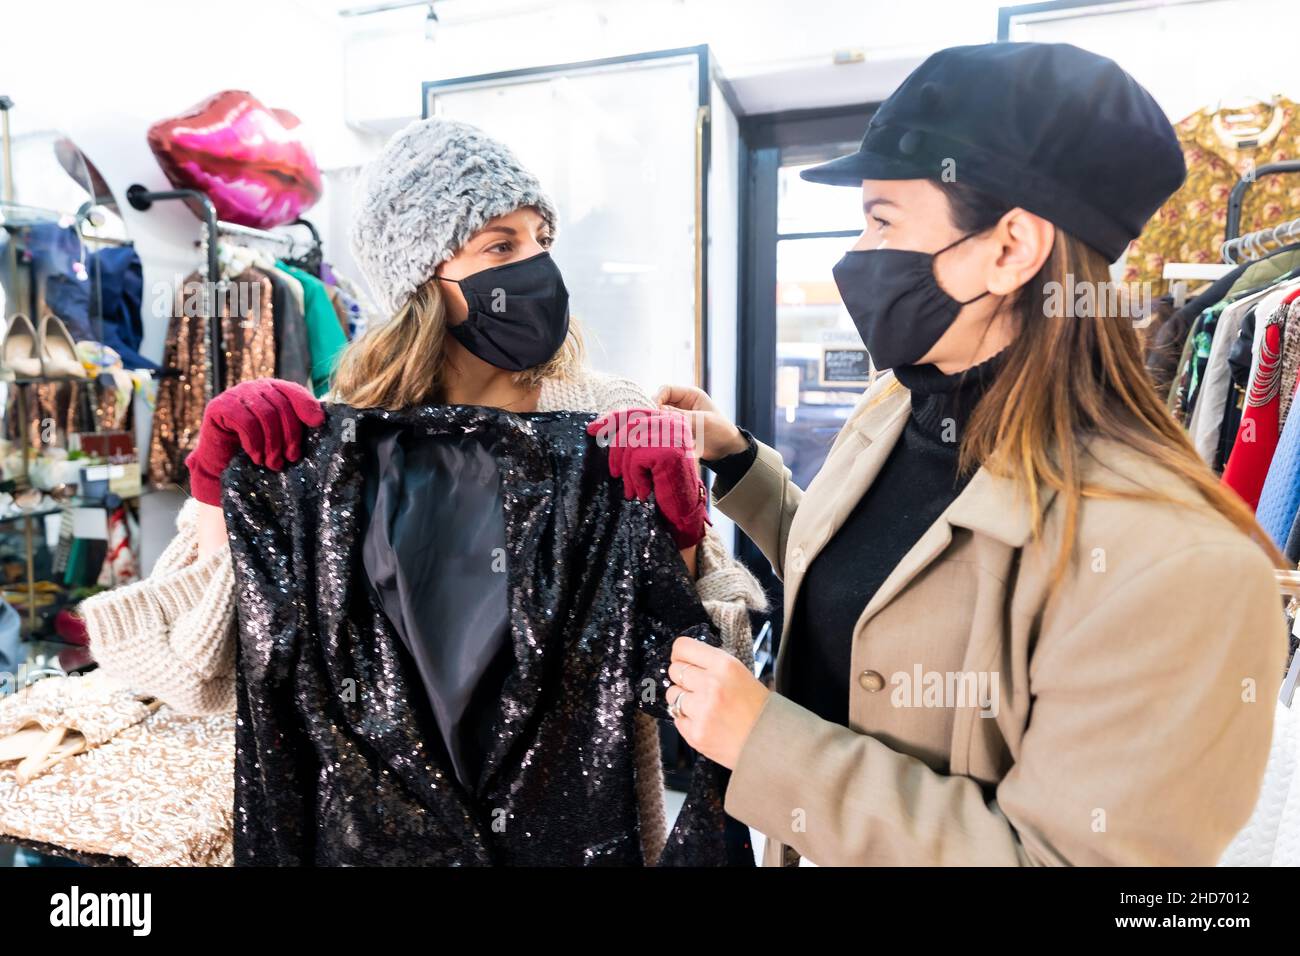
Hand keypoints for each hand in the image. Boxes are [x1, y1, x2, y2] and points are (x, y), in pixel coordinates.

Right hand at [185, 378, 325, 505]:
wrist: (220, 466)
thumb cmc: (255, 451)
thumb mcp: (280, 437)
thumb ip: (296, 424)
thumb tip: (320, 419)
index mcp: (272, 390)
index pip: (294, 391)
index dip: (307, 406)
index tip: (317, 424)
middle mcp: (254, 387)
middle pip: (282, 405)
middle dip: (290, 435)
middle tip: (291, 458)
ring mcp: (235, 394)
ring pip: (265, 415)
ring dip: (273, 444)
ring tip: (274, 463)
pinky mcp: (219, 406)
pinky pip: (245, 422)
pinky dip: (255, 443)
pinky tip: (257, 457)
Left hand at [586, 407, 709, 548]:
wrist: (685, 508)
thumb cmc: (665, 484)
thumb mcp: (648, 456)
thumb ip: (633, 439)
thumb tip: (596, 427)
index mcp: (670, 419)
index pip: (635, 412)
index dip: (611, 420)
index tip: (591, 429)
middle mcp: (675, 422)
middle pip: (631, 426)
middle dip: (616, 451)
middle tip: (615, 474)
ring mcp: (674, 435)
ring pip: (632, 445)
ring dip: (628, 472)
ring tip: (632, 490)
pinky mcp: (669, 451)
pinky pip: (637, 459)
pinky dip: (636, 478)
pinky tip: (645, 491)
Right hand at [654, 384, 747, 460]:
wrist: (727, 450)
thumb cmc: (720, 431)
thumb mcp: (702, 421)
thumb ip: (681, 416)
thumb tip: (658, 412)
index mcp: (690, 395)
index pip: (666, 390)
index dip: (657, 398)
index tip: (653, 411)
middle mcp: (682, 403)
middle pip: (660, 403)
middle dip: (655, 412)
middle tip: (652, 424)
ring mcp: (678, 417)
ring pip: (659, 416)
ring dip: (657, 423)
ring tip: (656, 432)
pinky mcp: (676, 430)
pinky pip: (662, 427)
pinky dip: (659, 432)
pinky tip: (660, 438)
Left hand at [666, 637, 768, 768]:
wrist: (770, 741)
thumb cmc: (758, 709)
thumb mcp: (741, 674)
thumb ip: (713, 665)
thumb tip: (686, 660)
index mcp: (724, 666)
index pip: (682, 647)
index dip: (679, 654)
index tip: (681, 659)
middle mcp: (711, 685)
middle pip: (675, 670)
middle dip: (683, 677)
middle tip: (696, 686)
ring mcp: (701, 710)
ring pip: (672, 694)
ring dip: (683, 699)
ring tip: (703, 706)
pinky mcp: (695, 733)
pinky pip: (676, 717)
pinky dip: (686, 719)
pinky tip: (704, 720)